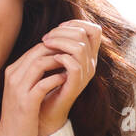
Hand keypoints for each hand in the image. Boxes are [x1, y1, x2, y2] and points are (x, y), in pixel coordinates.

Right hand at [0, 40, 67, 135]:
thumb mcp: (23, 91)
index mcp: (12, 72)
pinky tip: (67, 81)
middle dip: (59, 51)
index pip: (35, 49)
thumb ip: (33, 75)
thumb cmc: (21, 116)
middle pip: (37, 51)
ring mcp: (17, 88)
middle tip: (76, 56)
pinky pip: (44, 83)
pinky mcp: (26, 101)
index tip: (70, 53)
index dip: (55, 48)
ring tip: (73, 67)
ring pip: (40, 63)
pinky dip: (58, 79)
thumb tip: (54, 62)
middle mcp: (13, 77)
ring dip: (60, 63)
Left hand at [37, 20, 101, 135]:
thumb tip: (55, 29)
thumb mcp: (53, 61)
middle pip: (86, 34)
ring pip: (80, 47)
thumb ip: (58, 46)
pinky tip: (49, 59)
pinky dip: (60, 58)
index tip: (57, 28)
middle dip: (63, 31)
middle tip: (46, 38)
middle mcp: (90, 64)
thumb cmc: (46, 85)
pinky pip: (74, 66)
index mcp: (87, 55)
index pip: (93, 29)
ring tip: (44, 44)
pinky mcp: (75, 86)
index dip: (76, 23)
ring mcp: (85, 75)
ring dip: (59, 42)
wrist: (42, 112)